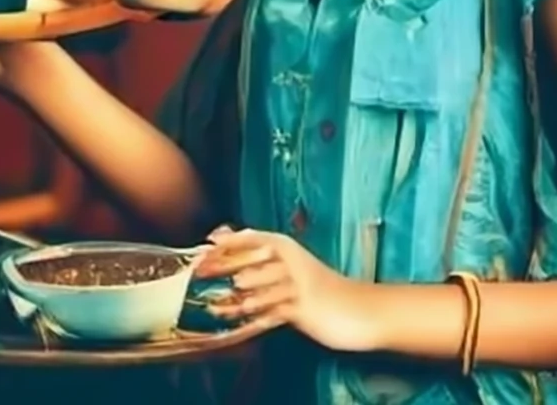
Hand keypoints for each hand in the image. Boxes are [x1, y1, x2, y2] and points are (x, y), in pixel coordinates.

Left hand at [195, 226, 376, 351]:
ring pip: (258, 289)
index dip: (226, 242)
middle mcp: (291, 260)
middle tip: (200, 272)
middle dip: (223, 265)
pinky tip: (238, 322)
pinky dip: (252, 318)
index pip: (251, 237)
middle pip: (251, 259)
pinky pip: (271, 313)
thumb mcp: (290, 262)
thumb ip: (257, 250)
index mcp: (287, 245)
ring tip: (214, 306)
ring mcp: (297, 284)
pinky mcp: (302, 308)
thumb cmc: (318, 286)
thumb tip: (221, 234)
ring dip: (234, 298)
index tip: (204, 247)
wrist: (357, 308)